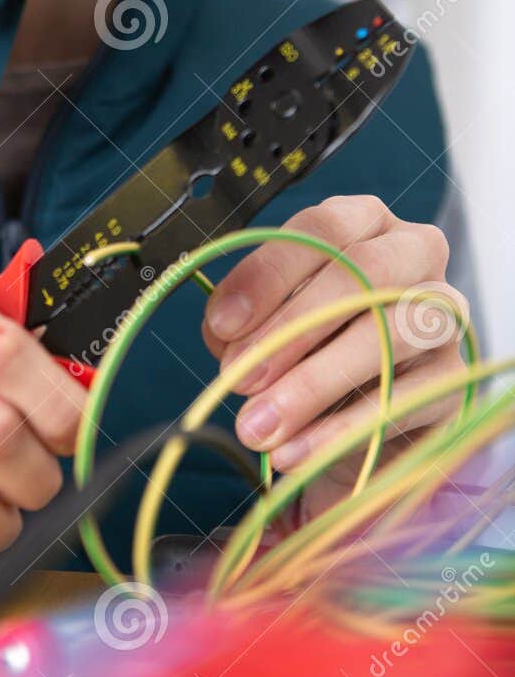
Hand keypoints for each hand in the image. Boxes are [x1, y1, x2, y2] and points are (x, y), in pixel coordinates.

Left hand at [201, 196, 468, 523]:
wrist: (350, 415)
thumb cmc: (305, 345)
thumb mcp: (264, 323)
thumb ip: (243, 322)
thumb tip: (228, 336)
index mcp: (365, 223)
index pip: (323, 228)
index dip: (269, 274)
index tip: (223, 324)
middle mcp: (415, 255)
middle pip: (365, 271)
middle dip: (294, 326)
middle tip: (239, 377)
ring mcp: (442, 316)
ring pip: (388, 336)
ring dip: (313, 384)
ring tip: (257, 427)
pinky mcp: (453, 379)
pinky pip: (401, 402)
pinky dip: (339, 432)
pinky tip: (292, 452)